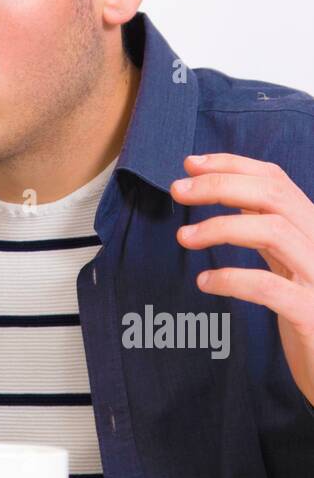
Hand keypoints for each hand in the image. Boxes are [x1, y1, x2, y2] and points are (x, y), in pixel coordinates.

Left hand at [172, 153, 313, 405]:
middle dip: (220, 185)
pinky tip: (205, 282)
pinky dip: (232, 279)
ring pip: (273, 231)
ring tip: (183, 237)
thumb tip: (227, 193)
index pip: (276, 179)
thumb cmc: (308, 313)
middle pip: (273, 195)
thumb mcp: (288, 263)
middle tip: (177, 190)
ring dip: (221, 227)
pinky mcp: (312, 314)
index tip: (190, 163)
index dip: (232, 164)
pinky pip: (269, 288)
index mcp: (312, 228)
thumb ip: (266, 230)